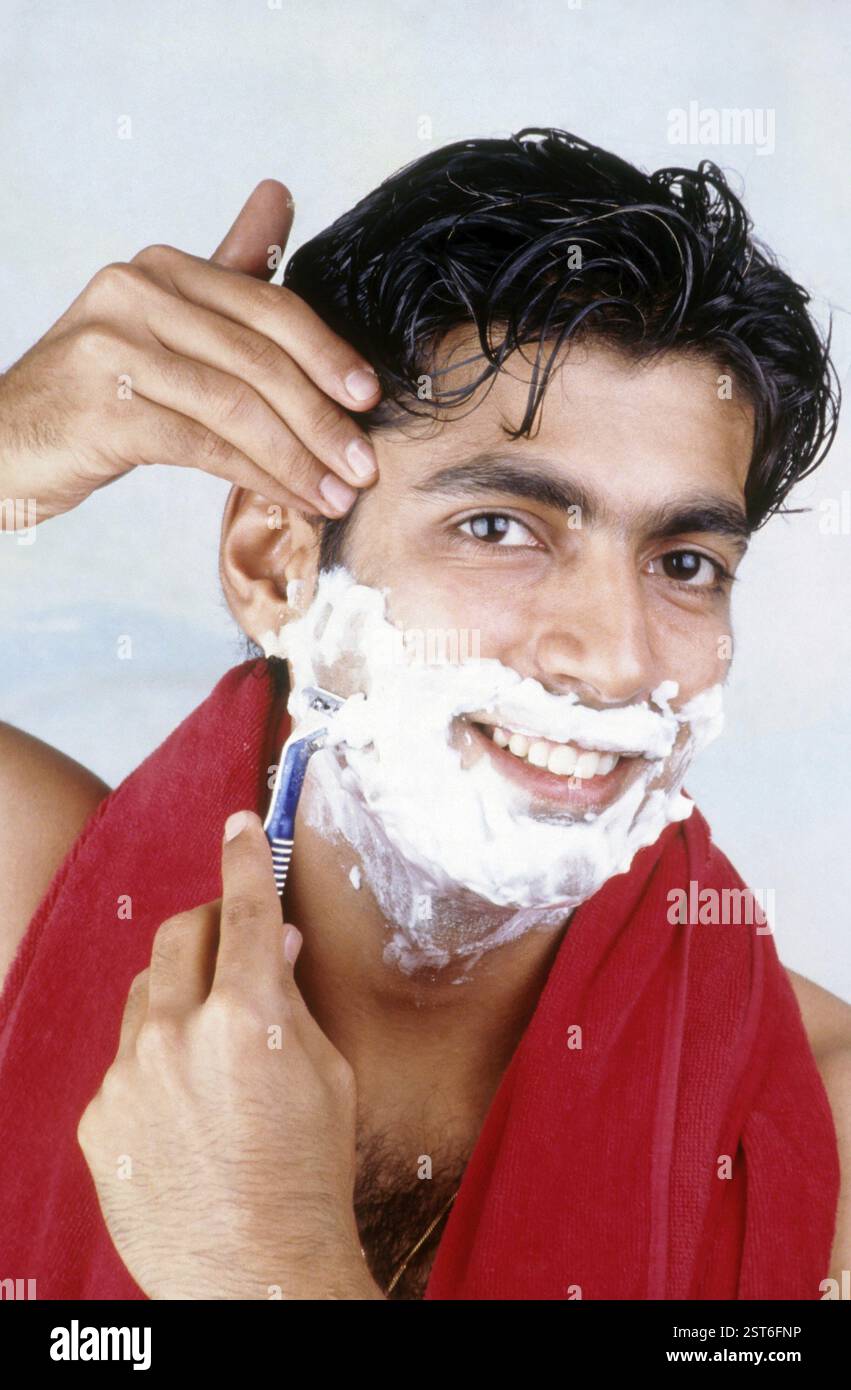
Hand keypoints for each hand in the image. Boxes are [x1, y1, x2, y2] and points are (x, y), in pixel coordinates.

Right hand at [0, 180, 380, 525]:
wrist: (3, 441)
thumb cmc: (96, 390)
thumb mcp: (161, 323)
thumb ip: (225, 269)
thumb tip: (280, 196)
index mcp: (162, 270)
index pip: (267, 305)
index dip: (327, 353)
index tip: (370, 399)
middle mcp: (136, 295)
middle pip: (259, 358)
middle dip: (323, 418)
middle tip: (364, 465)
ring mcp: (115, 348)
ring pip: (238, 406)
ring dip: (299, 458)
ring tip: (338, 494)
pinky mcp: (105, 407)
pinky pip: (205, 445)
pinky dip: (259, 475)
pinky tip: (292, 497)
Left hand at [77, 809, 383, 1299]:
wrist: (257, 1272)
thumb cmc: (308, 1174)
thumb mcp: (326, 1073)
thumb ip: (290, 998)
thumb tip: (272, 943)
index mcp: (246, 1016)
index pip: (243, 907)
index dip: (244, 857)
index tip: (240, 825)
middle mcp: (176, 1034)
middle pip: (179, 934)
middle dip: (209, 922)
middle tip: (233, 941)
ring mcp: (129, 1076)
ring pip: (146, 994)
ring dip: (179, 993)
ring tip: (213, 1041)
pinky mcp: (99, 1117)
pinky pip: (124, 1059)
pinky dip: (154, 1059)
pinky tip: (185, 1105)